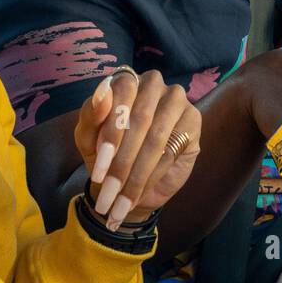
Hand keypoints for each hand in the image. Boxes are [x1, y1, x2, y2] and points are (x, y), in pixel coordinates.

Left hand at [74, 68, 200, 229]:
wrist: (124, 182)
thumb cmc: (104, 152)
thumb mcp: (88, 136)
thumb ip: (91, 114)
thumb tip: (102, 92)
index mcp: (126, 80)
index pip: (121, 94)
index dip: (110, 132)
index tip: (97, 170)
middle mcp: (153, 84)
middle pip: (141, 119)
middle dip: (121, 161)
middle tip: (107, 192)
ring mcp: (176, 100)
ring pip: (156, 138)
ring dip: (136, 175)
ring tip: (119, 202)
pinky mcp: (193, 121)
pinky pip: (172, 152)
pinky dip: (152, 177)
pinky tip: (138, 194)